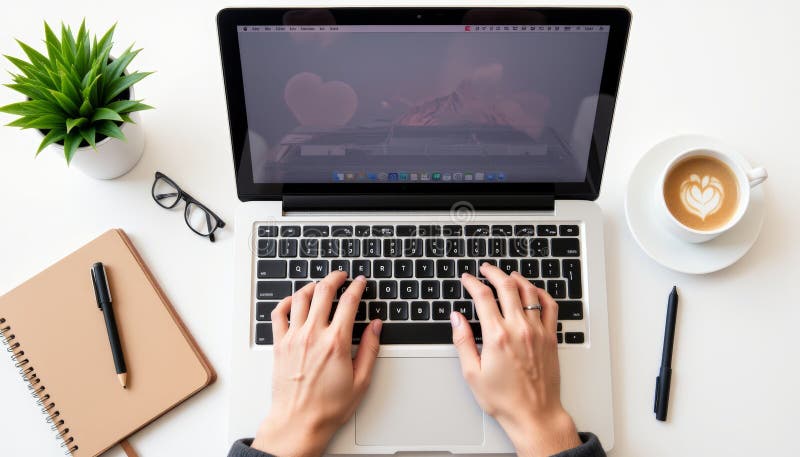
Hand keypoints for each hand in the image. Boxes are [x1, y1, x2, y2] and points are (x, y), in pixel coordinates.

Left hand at [251, 271, 382, 456]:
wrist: (298, 422)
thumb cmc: (328, 407)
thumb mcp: (361, 380)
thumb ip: (370, 348)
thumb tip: (376, 326)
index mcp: (336, 342)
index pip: (349, 302)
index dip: (357, 286)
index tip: (360, 282)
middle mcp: (313, 335)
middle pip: (323, 291)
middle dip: (335, 277)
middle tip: (341, 275)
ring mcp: (293, 337)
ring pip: (300, 297)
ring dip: (312, 285)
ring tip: (320, 285)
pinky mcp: (279, 344)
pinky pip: (278, 313)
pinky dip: (287, 301)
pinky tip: (295, 301)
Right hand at [452, 263, 581, 456]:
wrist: (534, 414)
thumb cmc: (504, 399)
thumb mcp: (472, 373)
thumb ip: (463, 341)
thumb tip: (457, 318)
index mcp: (497, 336)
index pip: (482, 297)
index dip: (472, 283)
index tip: (467, 279)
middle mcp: (519, 329)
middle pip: (507, 286)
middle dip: (493, 273)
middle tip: (485, 269)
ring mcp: (537, 331)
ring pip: (528, 292)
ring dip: (516, 278)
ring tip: (507, 275)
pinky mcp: (550, 337)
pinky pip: (549, 306)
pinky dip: (540, 293)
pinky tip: (533, 291)